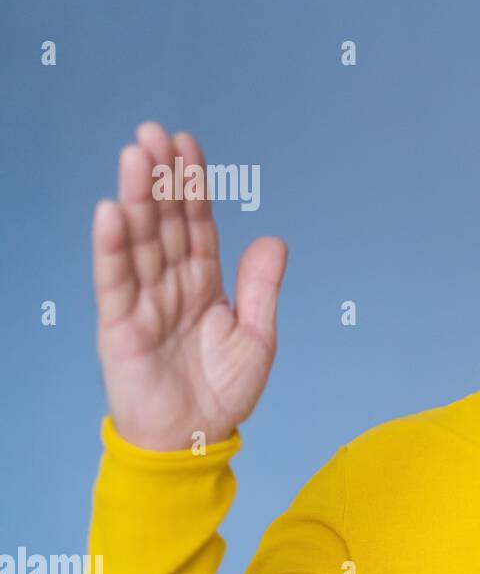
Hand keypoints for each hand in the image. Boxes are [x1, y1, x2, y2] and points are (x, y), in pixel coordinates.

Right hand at [93, 121, 287, 450]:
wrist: (196, 440)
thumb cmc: (223, 391)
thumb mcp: (256, 336)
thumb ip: (261, 287)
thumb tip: (275, 238)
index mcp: (203, 283)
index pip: (197, 224)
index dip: (193, 186)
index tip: (188, 145)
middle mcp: (171, 285)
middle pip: (165, 223)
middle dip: (161, 179)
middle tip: (154, 133)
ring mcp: (144, 302)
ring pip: (140, 242)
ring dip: (136, 198)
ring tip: (135, 156)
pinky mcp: (120, 327)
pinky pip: (115, 282)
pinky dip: (112, 248)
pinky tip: (111, 213)